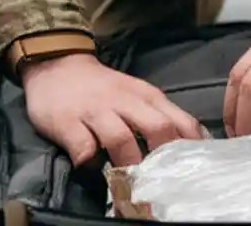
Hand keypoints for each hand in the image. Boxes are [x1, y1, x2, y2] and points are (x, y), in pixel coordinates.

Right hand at [22, 53, 206, 166]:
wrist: (57, 65)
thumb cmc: (103, 88)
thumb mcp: (138, 97)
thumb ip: (162, 118)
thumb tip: (191, 147)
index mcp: (148, 97)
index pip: (181, 123)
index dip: (191, 149)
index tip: (193, 171)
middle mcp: (126, 102)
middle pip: (158, 129)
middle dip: (164, 159)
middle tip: (163, 183)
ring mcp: (96, 111)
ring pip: (122, 139)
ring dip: (129, 164)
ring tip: (130, 184)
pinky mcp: (68, 121)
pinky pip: (82, 146)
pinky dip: (88, 160)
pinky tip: (90, 167)